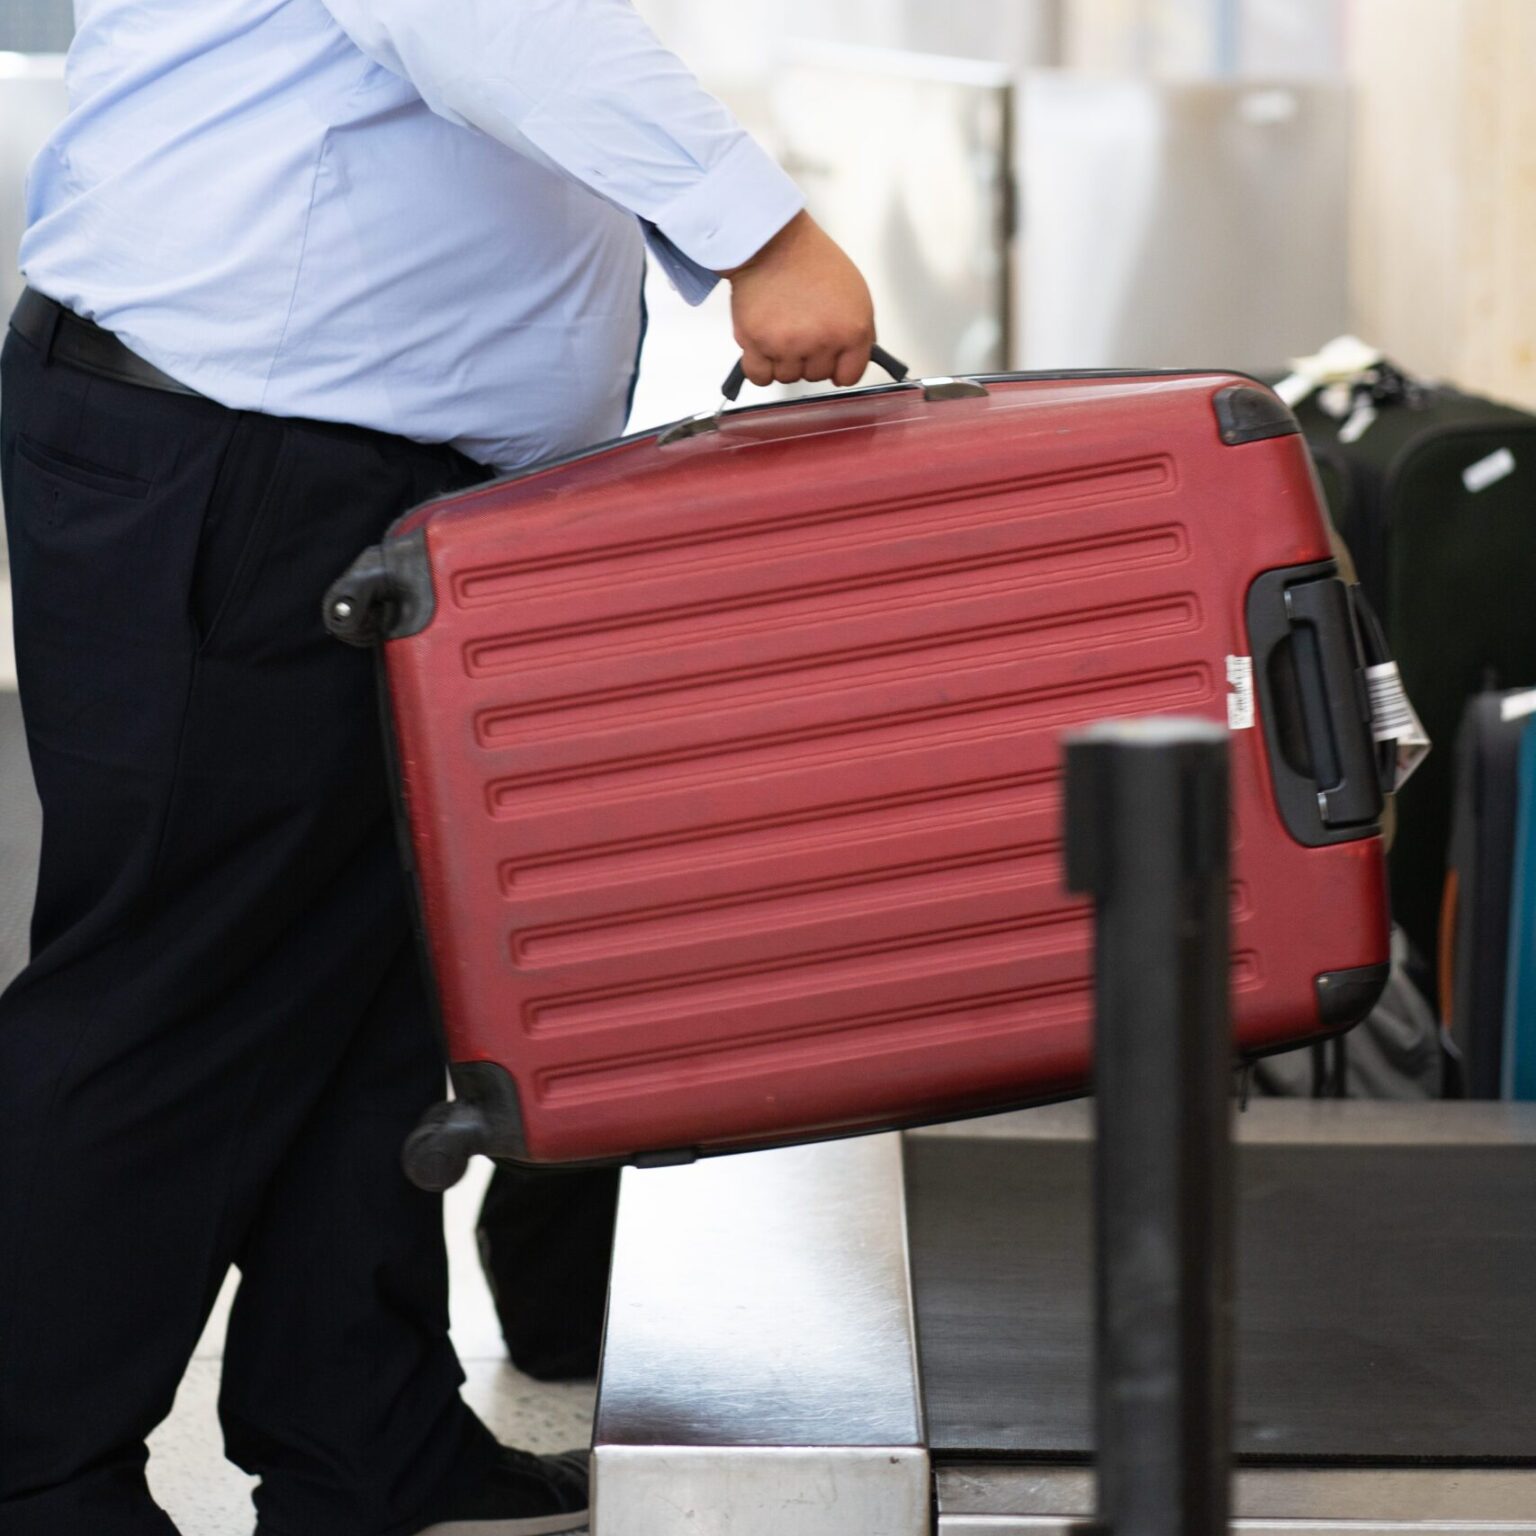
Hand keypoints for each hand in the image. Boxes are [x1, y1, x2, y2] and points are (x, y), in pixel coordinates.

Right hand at [722, 211, 875, 389]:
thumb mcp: (855, 293)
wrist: (772, 243)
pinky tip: (763, 347)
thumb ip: (858, 332)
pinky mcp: (757, 344)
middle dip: (809, 357)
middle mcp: (821, 341)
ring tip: (781, 329)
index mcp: (852, 330)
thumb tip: (850, 361)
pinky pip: (760, 377)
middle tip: (801, 328)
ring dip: (783, 360)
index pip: (849, 375)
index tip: (831, 360)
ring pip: (788, 376)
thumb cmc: (810, 260)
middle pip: (816, 376)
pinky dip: (760, 367)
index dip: (839, 367)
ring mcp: (788, 345)